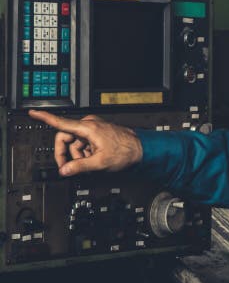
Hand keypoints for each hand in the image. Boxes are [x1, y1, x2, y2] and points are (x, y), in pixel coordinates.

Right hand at [28, 109, 142, 176]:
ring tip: (89, 164)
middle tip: (68, 167)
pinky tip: (93, 159)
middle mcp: (89, 125)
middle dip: (66, 153)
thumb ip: (80, 166)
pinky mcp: (97, 133)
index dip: (45, 117)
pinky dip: (85, 152)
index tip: (32, 112)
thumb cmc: (126, 151)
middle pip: (65, 138)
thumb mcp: (100, 162)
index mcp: (87, 128)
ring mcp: (93, 128)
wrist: (142, 149)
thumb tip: (65, 170)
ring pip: (74, 142)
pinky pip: (83, 143)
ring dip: (78, 155)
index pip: (60, 122)